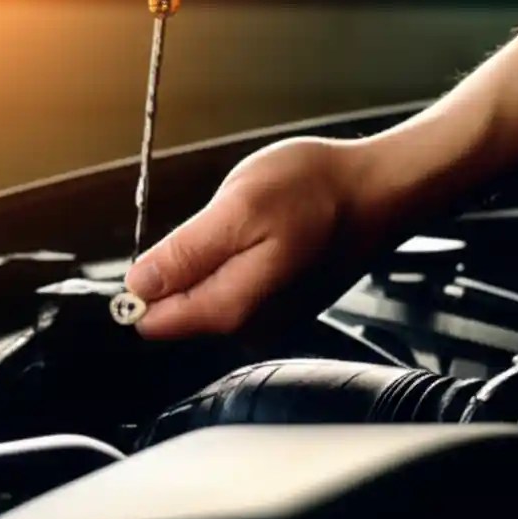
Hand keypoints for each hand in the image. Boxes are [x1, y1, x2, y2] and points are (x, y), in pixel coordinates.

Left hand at [125, 136, 394, 339]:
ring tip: (249, 224)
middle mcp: (248, 327)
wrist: (379, 191)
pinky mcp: (281, 304)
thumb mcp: (239, 207)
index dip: (143, 284)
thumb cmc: (317, 191)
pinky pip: (235, 288)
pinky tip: (266, 233)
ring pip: (206, 296)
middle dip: (182, 267)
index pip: (154, 322)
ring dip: (212, 259)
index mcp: (230, 308)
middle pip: (178, 310)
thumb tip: (138, 286)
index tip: (166, 247)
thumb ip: (185, 253)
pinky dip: (238, 258)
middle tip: (220, 223)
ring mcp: (267, 319)